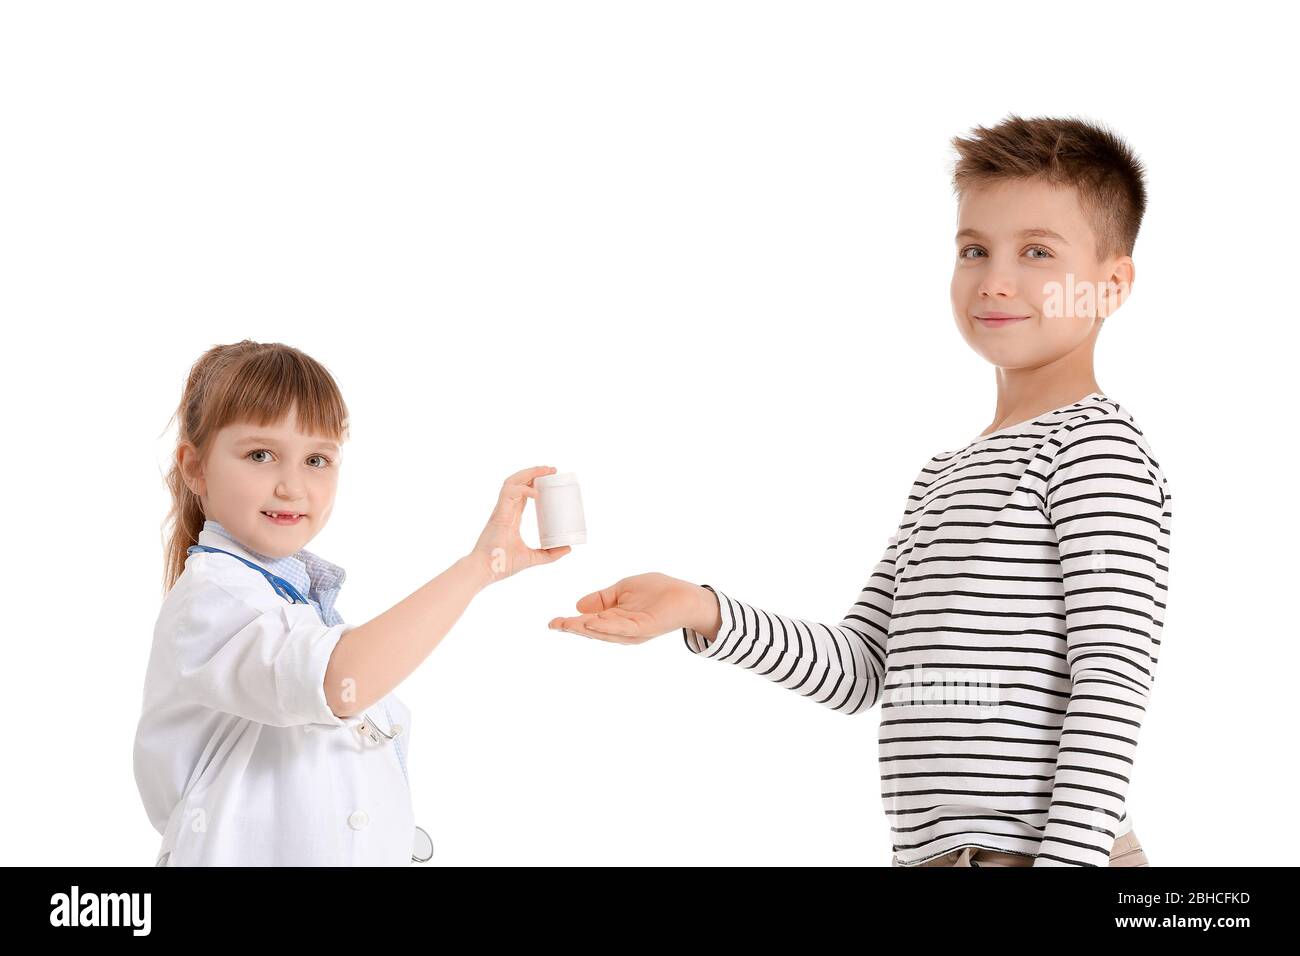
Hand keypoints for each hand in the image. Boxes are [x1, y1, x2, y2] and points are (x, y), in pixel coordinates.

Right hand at [470, 465, 570, 583]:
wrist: (486, 570)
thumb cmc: (503, 564)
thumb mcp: (532, 557)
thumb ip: (549, 554)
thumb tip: (569, 548)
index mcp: (511, 517)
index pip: (522, 493)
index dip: (534, 483)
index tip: (550, 478)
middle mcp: (505, 510)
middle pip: (518, 482)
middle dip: (534, 472)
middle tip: (552, 469)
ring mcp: (501, 510)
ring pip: (512, 482)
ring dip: (528, 473)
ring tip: (545, 470)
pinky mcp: (498, 513)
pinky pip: (509, 493)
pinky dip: (523, 489)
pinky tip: (536, 493)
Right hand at [547, 572, 718, 644]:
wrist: (686, 596)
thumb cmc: (658, 592)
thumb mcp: (623, 590)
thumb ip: (602, 598)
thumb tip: (578, 607)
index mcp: (615, 620)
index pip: (589, 623)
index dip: (571, 623)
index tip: (552, 622)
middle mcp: (622, 630)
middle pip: (592, 631)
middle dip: (573, 628)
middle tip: (554, 625)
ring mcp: (633, 631)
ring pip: (604, 631)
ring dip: (585, 628)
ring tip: (566, 624)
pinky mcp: (644, 628)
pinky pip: (622, 628)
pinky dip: (606, 626)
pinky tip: (591, 622)